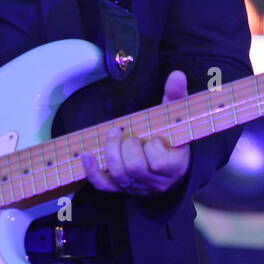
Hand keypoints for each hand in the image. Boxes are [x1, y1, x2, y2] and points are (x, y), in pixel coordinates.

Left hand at [81, 70, 190, 197]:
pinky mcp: (121, 189)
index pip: (159, 162)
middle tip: (127, 132)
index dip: (152, 146)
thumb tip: (177, 74)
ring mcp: (137, 187)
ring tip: (113, 134)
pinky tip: (87, 155)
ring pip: (119, 175)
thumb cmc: (171, 137)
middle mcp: (156, 181)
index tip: (154, 136)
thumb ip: (176, 97)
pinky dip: (92, 170)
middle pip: (135, 167)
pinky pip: (103, 185)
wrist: (169, 165)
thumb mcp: (175, 117)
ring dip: (111, 151)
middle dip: (127, 146)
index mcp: (174, 166)